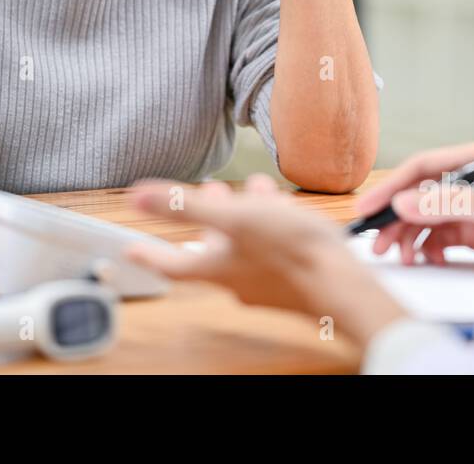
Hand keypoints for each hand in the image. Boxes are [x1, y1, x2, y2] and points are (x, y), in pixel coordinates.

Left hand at [125, 174, 405, 345]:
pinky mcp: (293, 280)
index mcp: (218, 268)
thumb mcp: (233, 217)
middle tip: (209, 193)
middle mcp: (238, 281)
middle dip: (208, 218)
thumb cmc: (290, 251)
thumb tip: (136, 198)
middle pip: (213, 249)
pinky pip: (273, 249)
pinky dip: (271, 225)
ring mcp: (267, 283)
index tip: (131, 250)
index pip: (171, 264)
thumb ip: (185, 207)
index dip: (149, 254)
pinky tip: (285, 208)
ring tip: (254, 189)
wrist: (343, 284)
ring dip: (245, 215)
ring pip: (246, 245)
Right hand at [352, 138, 473, 263]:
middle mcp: (473, 179)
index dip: (392, 187)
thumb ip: (446, 203)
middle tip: (377, 243)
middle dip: (397, 219)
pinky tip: (427, 259)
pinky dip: (429, 248)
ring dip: (409, 237)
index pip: (423, 167)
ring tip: (399, 256)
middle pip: (420, 193)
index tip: (369, 208)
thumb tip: (402, 203)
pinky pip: (440, 235)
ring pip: (426, 216)